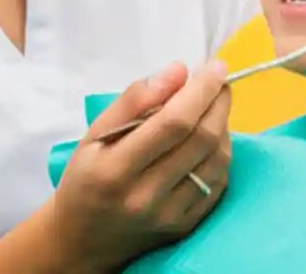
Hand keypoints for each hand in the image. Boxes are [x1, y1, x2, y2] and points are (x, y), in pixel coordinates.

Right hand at [51, 60, 232, 271]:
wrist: (82, 240)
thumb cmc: (85, 178)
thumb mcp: (94, 134)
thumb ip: (134, 100)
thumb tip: (178, 71)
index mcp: (115, 169)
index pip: (172, 123)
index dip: (200, 91)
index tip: (214, 66)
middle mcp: (145, 196)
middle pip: (200, 140)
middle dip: (218, 102)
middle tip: (219, 80)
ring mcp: (169, 216)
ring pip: (216, 161)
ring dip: (223, 126)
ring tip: (212, 107)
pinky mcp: (186, 227)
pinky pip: (217, 184)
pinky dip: (221, 154)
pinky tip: (211, 138)